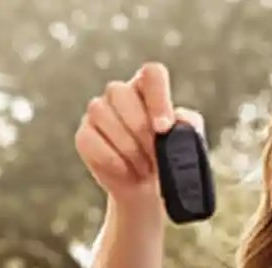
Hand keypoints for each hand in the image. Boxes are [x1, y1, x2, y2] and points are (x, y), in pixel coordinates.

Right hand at [75, 62, 205, 206]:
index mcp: (148, 87)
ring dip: (128, 148)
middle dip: (141, 131)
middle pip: (122, 94)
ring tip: (144, 166)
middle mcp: (120, 93)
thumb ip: (187, 125)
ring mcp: (98, 111)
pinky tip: (126, 171)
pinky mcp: (84, 135)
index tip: (163, 129)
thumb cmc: (170, 158)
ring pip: (103, 114)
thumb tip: (177, 120)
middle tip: (155, 156)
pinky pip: (89, 141)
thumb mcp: (187, 141)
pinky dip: (112, 161)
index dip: (157, 99)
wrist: (149, 190)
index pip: (152, 73)